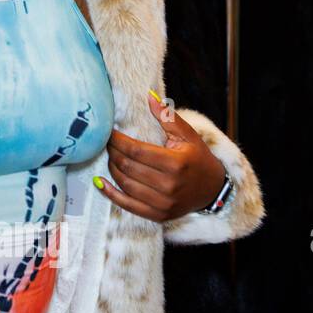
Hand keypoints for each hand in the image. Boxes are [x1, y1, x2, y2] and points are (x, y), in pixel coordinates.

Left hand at [95, 91, 227, 221]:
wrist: (212, 190)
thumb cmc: (198, 158)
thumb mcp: (188, 136)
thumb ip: (168, 117)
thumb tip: (149, 96)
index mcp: (176, 163)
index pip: (136, 150)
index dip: (118, 141)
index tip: (109, 132)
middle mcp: (169, 185)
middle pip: (128, 166)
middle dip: (112, 152)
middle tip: (105, 143)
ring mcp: (163, 203)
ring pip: (125, 184)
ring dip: (112, 169)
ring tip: (109, 157)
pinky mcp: (158, 215)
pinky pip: (127, 205)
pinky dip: (111, 193)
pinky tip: (100, 182)